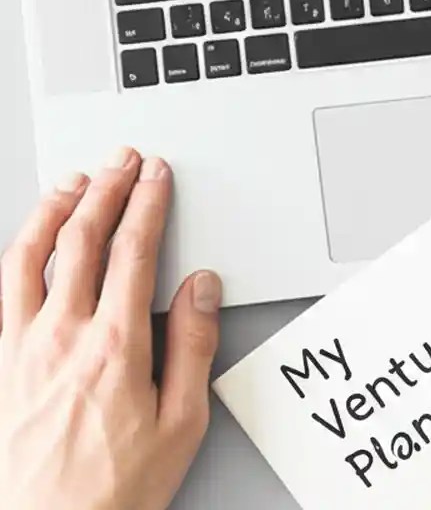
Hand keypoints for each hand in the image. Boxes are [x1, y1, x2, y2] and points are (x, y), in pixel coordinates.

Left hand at [0, 148, 222, 509]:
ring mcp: (22, 347)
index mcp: (116, 345)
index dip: (147, 204)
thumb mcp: (182, 421)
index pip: (133, 252)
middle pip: (82, 240)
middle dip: (106, 190)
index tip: (156, 176)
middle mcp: (63, 336)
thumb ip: (194, 346)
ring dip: (53, 211)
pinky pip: (2, 290)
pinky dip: (17, 253)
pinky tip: (26, 244)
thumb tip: (202, 288)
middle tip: (121, 162)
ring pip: (29, 256)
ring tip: (72, 184)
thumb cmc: (116, 485)